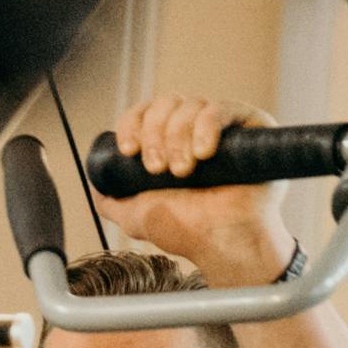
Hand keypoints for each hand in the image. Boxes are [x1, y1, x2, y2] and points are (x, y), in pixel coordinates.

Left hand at [104, 94, 292, 288]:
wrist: (224, 243)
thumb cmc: (188, 232)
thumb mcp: (136, 216)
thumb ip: (112, 200)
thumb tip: (97, 184)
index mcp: (169, 143)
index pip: (144, 113)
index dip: (132, 124)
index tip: (129, 150)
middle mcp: (194, 130)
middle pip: (165, 104)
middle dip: (154, 135)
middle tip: (158, 169)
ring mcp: (222, 127)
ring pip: (190, 105)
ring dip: (179, 137)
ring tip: (184, 172)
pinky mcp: (250, 125)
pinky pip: (221, 109)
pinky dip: (205, 127)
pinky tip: (203, 153)